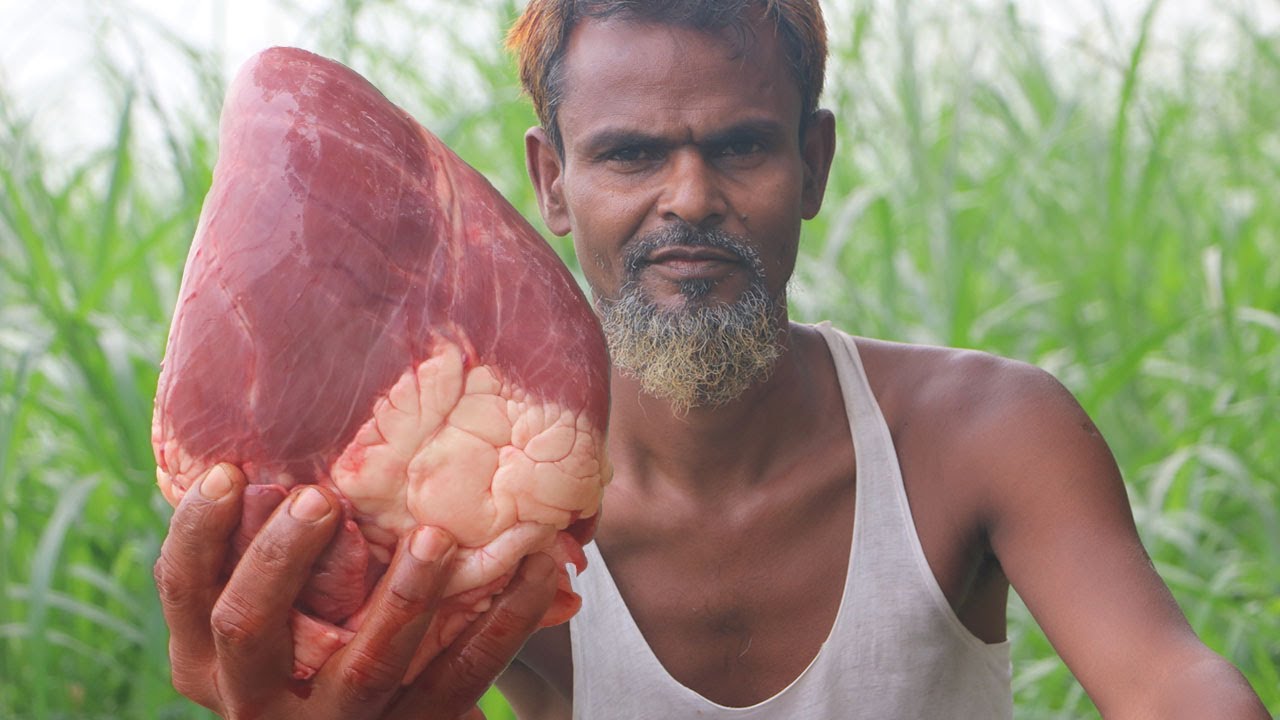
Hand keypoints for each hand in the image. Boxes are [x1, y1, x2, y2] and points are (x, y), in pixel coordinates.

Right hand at [153, 463, 556, 718]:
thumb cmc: (308, 653)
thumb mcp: (268, 620)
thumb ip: (270, 556)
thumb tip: (264, 448)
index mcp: (208, 660)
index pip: (185, 591)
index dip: (198, 530)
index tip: (228, 469)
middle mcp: (256, 700)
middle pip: (248, 625)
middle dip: (281, 557)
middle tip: (319, 499)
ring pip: (366, 661)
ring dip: (404, 594)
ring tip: (434, 538)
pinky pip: (462, 675)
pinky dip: (505, 620)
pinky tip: (536, 572)